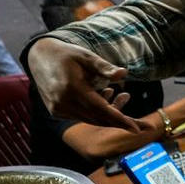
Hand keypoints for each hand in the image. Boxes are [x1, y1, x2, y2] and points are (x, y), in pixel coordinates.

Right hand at [26, 38, 142, 130]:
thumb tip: (124, 74)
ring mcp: (58, 109)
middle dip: (122, 121)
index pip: (101, 110)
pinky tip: (106, 95)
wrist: (40, 57)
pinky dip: (97, 111)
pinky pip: (82, 116)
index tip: (139, 129)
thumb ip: (105, 67)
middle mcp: (63, 103)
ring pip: (91, 119)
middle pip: (99, 118)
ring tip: (124, 96)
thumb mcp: (87, 56)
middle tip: (144, 124)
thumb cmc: (68, 54)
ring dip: (110, 113)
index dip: (121, 120)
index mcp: (72, 89)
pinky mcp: (56, 111)